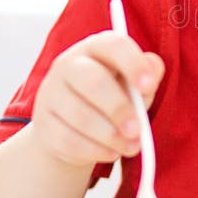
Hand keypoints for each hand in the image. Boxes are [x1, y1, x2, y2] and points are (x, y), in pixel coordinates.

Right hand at [32, 31, 164, 167]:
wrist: (74, 124)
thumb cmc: (113, 96)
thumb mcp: (134, 84)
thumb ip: (148, 75)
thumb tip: (154, 67)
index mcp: (96, 48)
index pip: (113, 46)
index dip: (133, 64)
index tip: (149, 86)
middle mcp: (68, 64)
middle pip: (92, 81)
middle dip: (119, 108)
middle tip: (137, 130)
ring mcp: (51, 93)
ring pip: (80, 115)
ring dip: (111, 136)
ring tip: (130, 146)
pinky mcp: (43, 123)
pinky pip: (68, 140)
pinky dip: (95, 150)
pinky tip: (111, 152)